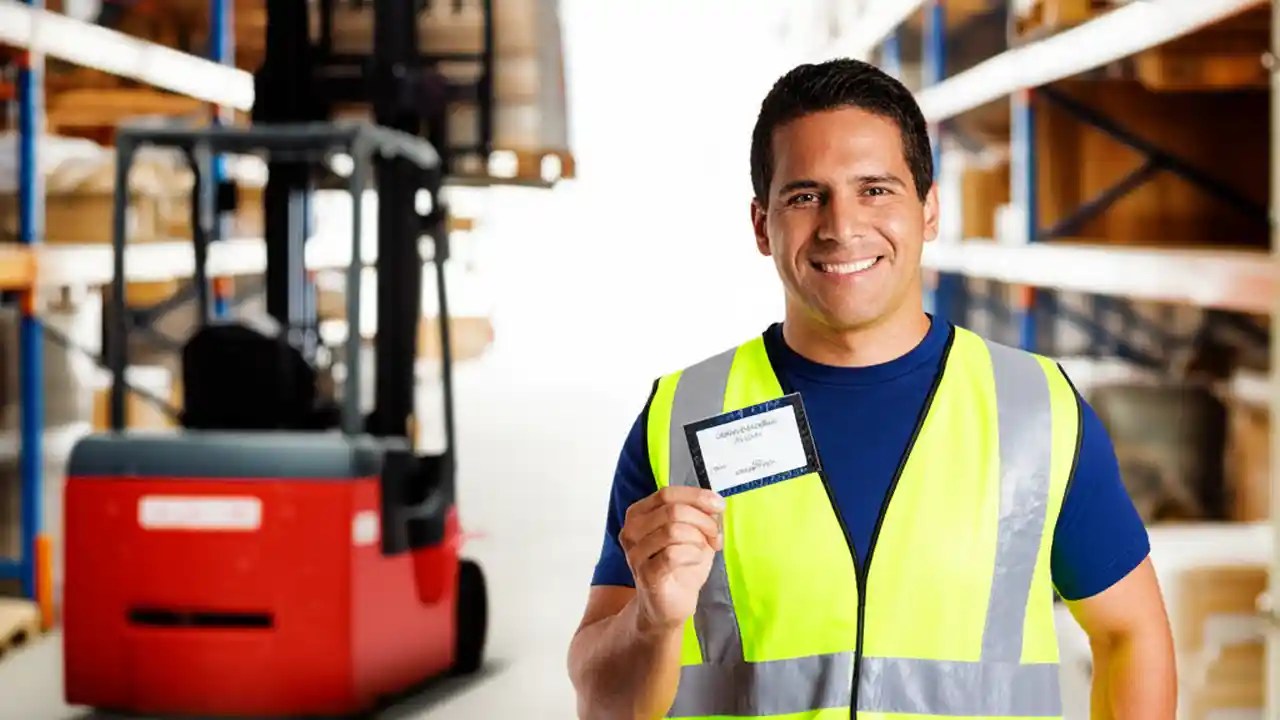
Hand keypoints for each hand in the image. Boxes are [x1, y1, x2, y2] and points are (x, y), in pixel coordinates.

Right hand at [620, 486, 725, 633]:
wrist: (669, 604)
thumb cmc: (679, 565)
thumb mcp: (692, 532)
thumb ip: (699, 514)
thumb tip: (714, 502)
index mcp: (639, 514)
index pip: (667, 493)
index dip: (696, 496)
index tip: (718, 505)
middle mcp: (632, 530)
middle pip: (672, 510)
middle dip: (703, 520)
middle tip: (715, 535)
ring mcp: (636, 553)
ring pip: (673, 530)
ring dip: (699, 538)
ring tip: (707, 548)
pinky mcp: (646, 574)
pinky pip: (673, 554)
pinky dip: (693, 554)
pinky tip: (696, 561)